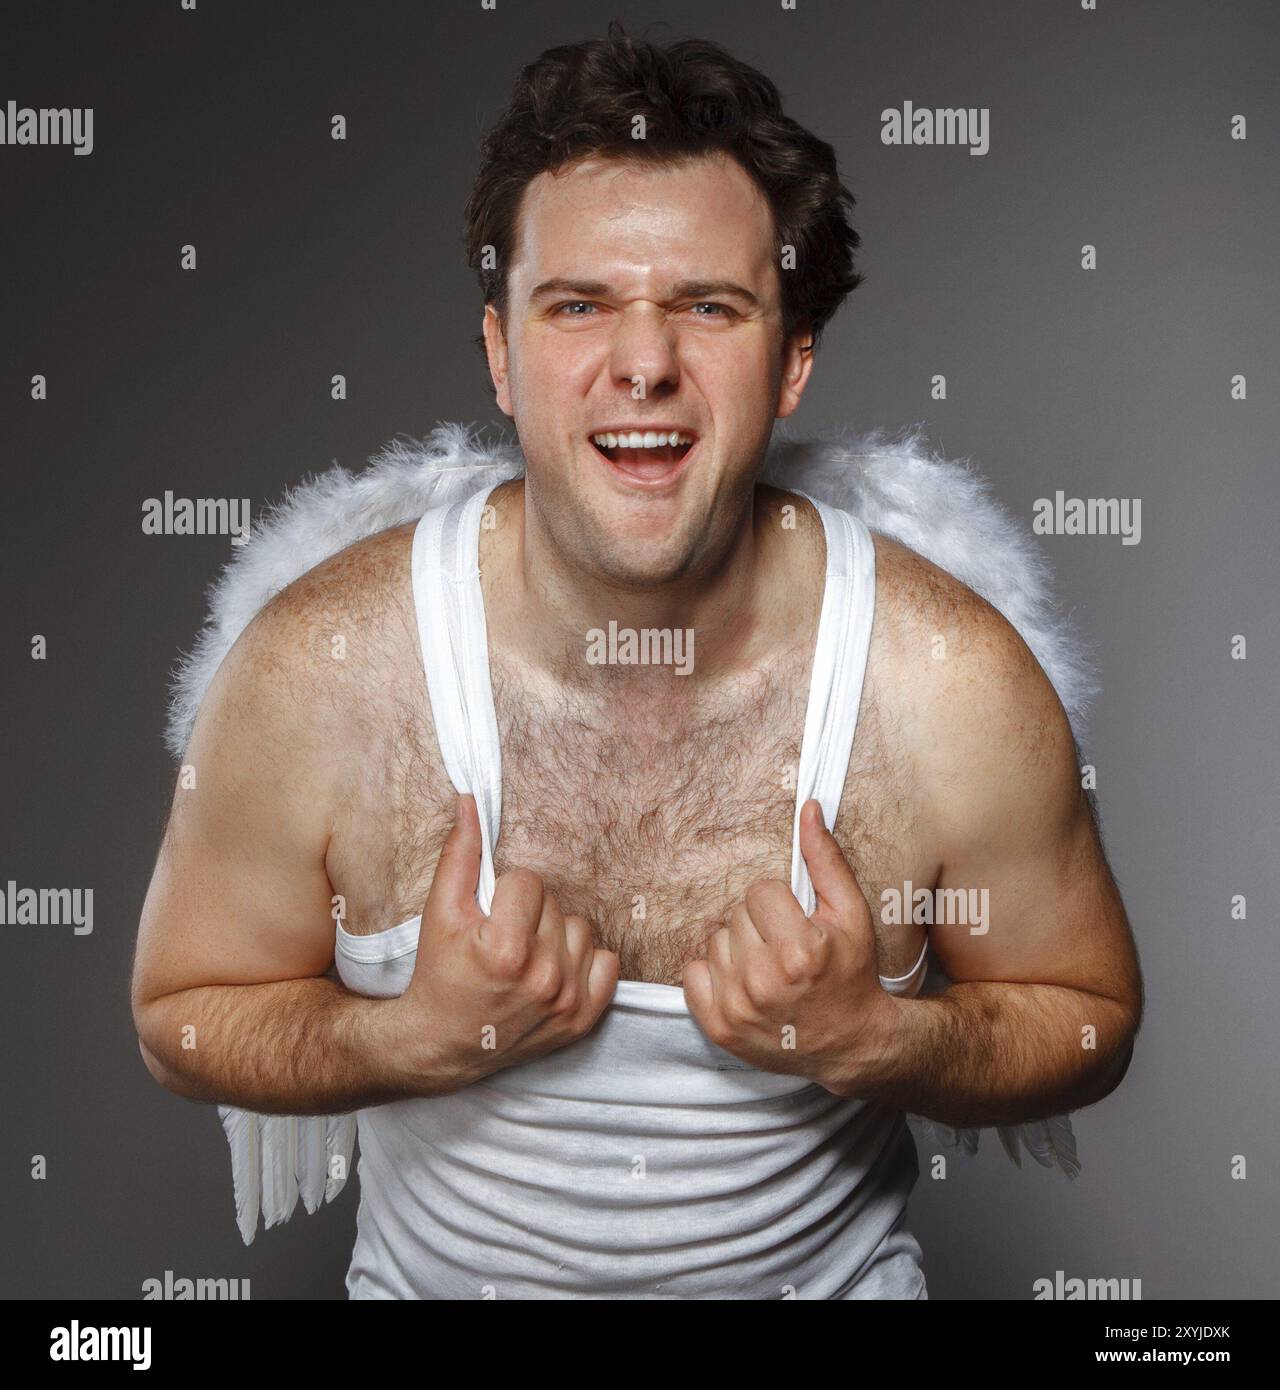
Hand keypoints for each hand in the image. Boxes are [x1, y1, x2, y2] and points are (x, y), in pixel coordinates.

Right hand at [385, 793, 618, 1094]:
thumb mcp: (439, 911)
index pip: (528, 881)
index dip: (503, 894)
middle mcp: (544, 977)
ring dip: (555, 935)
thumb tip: (471, 799)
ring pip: (581, 928)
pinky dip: (583, 962)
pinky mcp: (584, 1020)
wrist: (442, 1043)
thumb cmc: (439, 973)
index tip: (486, 919)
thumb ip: (460, 853)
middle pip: (555, 903)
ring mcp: (568, 1001)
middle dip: (527, 913)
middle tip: (500, 939)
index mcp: (507, 950)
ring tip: (525, 956)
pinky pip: (607, 962)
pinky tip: (552, 972)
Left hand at [680, 798, 894, 1095]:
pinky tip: (745, 985)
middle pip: (736, 916)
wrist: (851, 1043)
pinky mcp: (718, 1028)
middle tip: (786, 949)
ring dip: (739, 950)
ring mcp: (737, 1008)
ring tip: (769, 969)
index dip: (780, 904)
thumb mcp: (851, 914)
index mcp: (799, 951)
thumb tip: (807, 808)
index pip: (759, 891)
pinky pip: (692, 974)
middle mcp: (764, 982)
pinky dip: (713, 976)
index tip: (798, 924)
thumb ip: (825, 860)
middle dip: (760, 925)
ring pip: (716, 942)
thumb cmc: (852, 973)